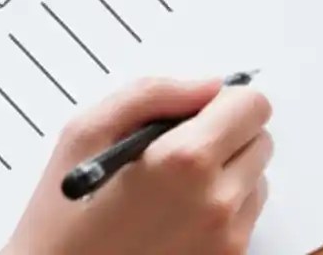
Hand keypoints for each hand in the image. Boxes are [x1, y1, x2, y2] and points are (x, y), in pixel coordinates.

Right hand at [3, 78, 272, 254]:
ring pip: (257, 177)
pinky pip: (247, 215)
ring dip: (227, 173)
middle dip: (227, 135)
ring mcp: (227, 236)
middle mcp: (217, 200)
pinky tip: (179, 215)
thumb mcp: (87, 134)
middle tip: (178, 151)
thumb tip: (208, 85)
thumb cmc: (62, 218)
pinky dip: (224, 207)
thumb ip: (153, 94)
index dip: (223, 102)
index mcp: (186, 160)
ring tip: (173, 189)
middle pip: (260, 139)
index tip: (197, 113)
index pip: (253, 105)